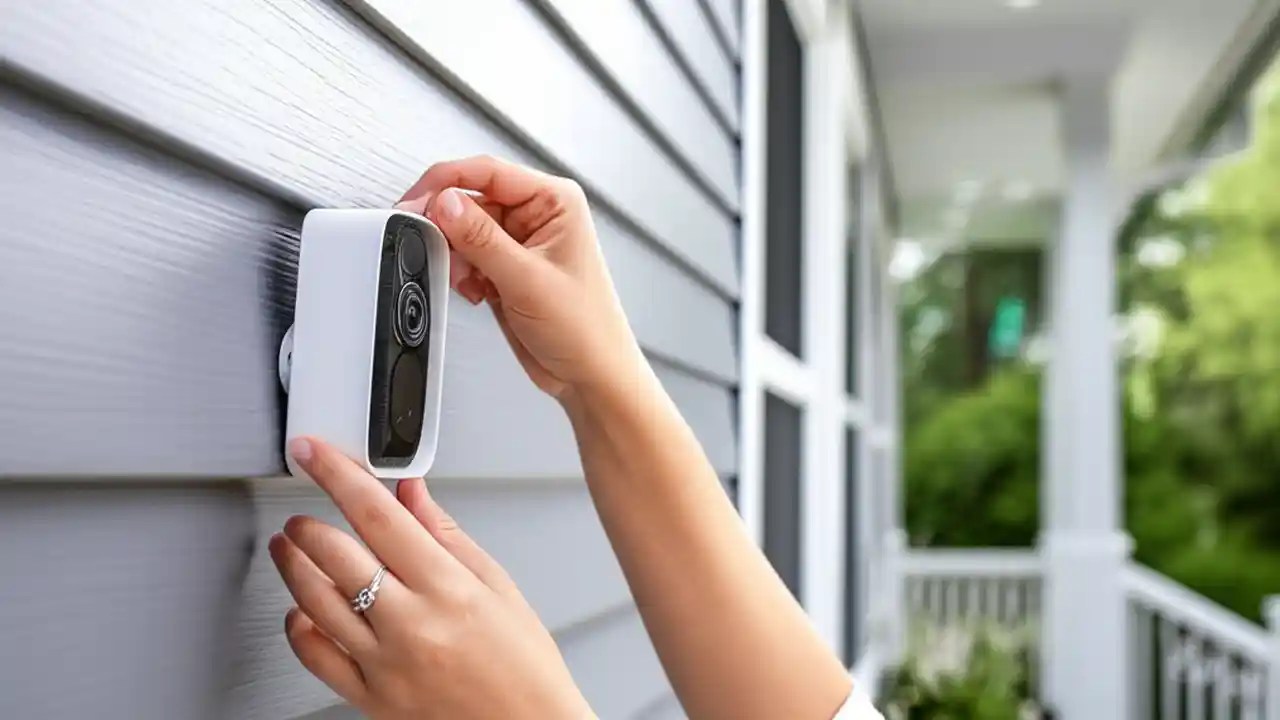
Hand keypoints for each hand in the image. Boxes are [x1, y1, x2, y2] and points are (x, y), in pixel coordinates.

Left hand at [270, 436, 592, 719]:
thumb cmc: (524, 663)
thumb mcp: (497, 584)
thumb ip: (446, 534)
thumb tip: (409, 491)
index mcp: (447, 589)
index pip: (377, 515)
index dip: (338, 475)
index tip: (314, 453)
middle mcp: (411, 626)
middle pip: (336, 555)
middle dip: (307, 522)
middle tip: (302, 512)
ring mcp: (385, 665)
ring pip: (314, 602)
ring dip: (292, 565)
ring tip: (290, 547)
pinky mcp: (370, 699)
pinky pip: (316, 658)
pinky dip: (298, 627)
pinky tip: (301, 608)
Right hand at [396, 156, 645, 402]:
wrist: (590, 375)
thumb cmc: (585, 328)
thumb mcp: (527, 280)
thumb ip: (481, 239)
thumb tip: (444, 203)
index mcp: (555, 201)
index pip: (488, 171)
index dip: (445, 182)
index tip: (416, 200)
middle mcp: (538, 215)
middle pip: (471, 199)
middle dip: (449, 227)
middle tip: (435, 247)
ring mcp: (521, 242)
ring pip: (464, 230)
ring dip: (456, 255)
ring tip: (469, 280)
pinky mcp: (507, 267)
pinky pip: (468, 256)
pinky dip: (462, 272)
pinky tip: (476, 291)